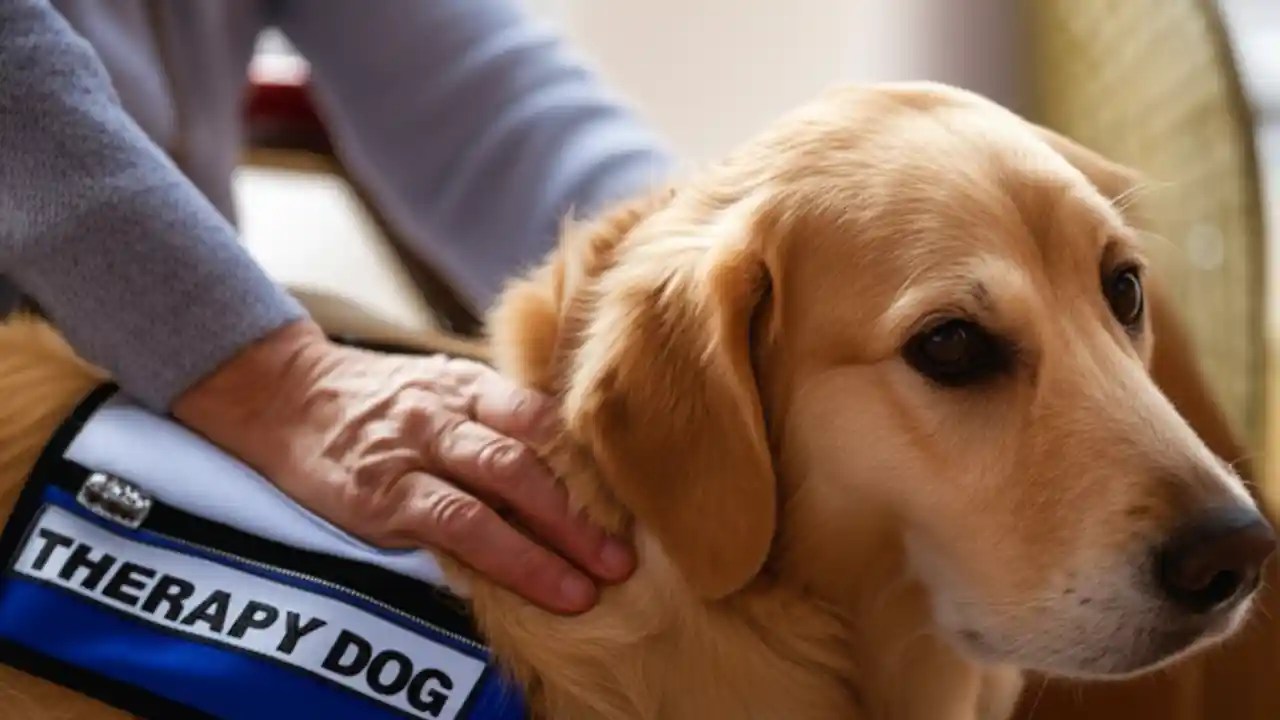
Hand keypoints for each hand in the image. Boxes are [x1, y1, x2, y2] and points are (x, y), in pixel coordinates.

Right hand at [172, 319, 633, 612]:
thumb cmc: (381, 400)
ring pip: (491, 498)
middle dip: (579, 515)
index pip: (541, 416)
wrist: (287, 396)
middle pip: (525, 462)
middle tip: (623, 558)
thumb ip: (499, 416)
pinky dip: (492, 556)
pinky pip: (446, 527)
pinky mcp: (381, 497)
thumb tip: (574, 459)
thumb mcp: (443, 387)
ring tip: (586, 586)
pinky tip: (526, 581)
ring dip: (544, 547)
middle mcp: (446, 414)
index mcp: (470, 385)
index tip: (634, 498)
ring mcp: (412, 455)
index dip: (589, 459)